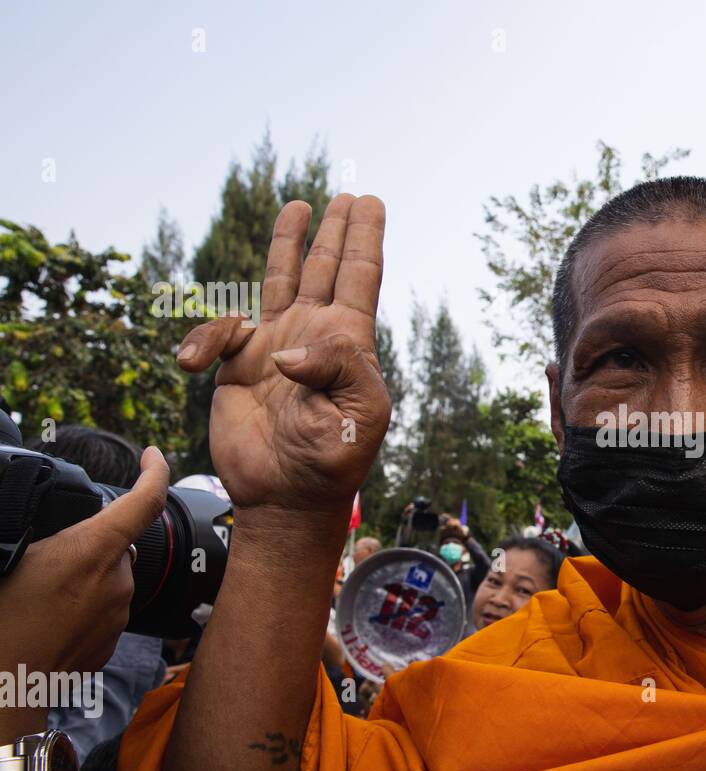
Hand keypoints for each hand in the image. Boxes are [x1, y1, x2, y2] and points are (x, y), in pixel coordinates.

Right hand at [0, 448, 168, 677]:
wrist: (1, 691)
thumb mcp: (7, 558)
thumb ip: (27, 532)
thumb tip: (50, 535)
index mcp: (91, 552)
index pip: (144, 501)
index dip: (154, 471)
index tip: (152, 455)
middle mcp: (116, 580)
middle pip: (115, 542)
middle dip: (87, 541)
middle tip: (44, 554)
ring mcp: (117, 614)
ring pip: (107, 577)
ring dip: (81, 575)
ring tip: (36, 592)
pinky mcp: (110, 642)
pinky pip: (102, 609)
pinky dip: (80, 605)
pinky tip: (45, 617)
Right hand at [176, 196, 390, 523]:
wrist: (287, 496)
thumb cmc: (333, 458)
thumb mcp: (360, 413)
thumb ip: (340, 367)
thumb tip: (286, 349)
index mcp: (349, 342)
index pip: (359, 277)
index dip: (364, 238)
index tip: (371, 202)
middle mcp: (314, 335)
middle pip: (325, 268)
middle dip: (335, 231)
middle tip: (346, 196)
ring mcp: (275, 347)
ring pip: (280, 281)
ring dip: (287, 245)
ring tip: (298, 206)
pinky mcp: (238, 367)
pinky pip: (219, 333)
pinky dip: (205, 338)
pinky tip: (192, 362)